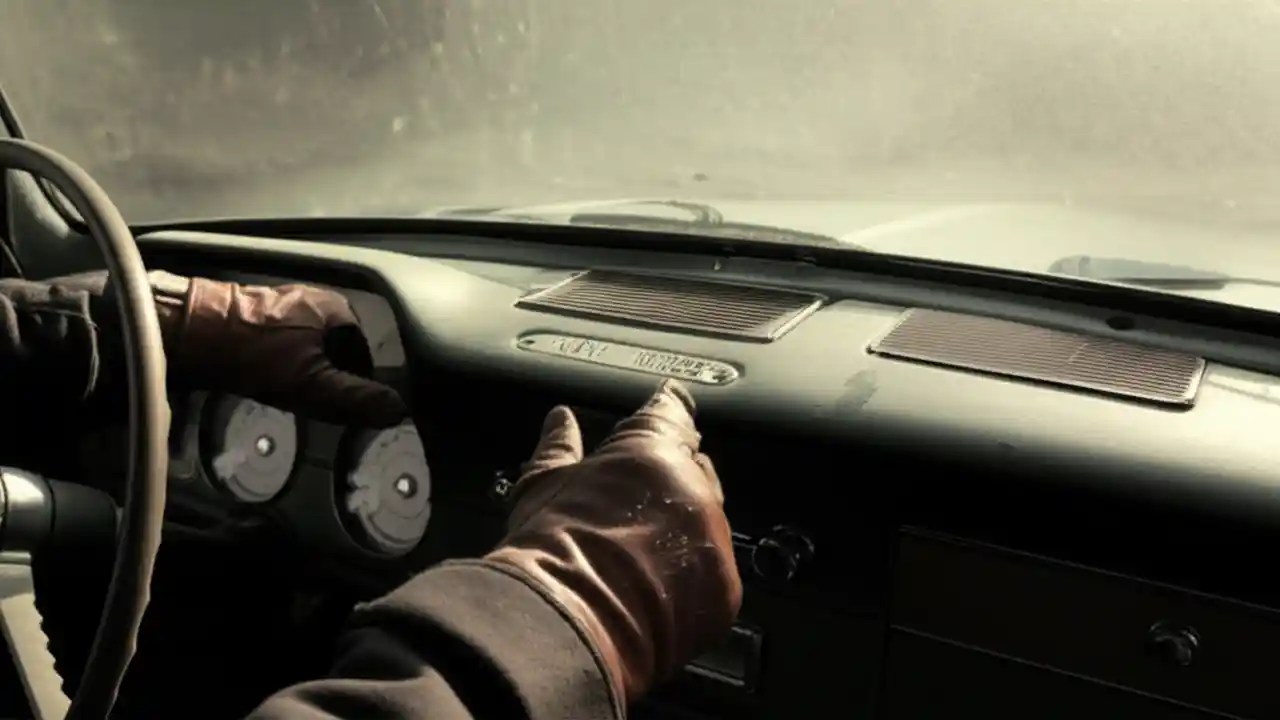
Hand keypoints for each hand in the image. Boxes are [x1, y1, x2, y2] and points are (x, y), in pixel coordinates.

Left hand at [161, 276, 406, 426]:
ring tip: (287, 395)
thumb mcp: (311, 383)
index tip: (342, 408)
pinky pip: (283, 345)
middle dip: (328, 379)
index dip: (358, 386)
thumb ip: (355, 398)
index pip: (365, 356)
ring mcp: (283, 303)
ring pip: (309, 350)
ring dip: (303, 373)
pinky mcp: (256, 313)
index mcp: (336, 308)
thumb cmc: (251, 352)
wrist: (186, 331)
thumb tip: (396, 410)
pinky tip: (265, 380)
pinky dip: (281, 365)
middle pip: (336, 352)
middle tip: (313, 405)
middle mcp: (314, 299)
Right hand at [485, 380, 741, 705]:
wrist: (570, 621)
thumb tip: (560, 420)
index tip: (671, 405)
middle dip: (674, 486)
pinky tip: (658, 595)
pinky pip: (716, 579)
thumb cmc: (551, 548)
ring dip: (685, 538)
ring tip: (640, 562)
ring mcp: (715, 538)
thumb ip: (559, 447)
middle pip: (696, 473)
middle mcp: (694, 487)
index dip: (670, 414)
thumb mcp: (542, 486)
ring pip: (709, 528)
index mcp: (651, 449)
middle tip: (636, 509)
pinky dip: (694, 586)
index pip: (673, 415)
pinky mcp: (725, 589)